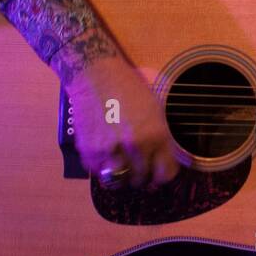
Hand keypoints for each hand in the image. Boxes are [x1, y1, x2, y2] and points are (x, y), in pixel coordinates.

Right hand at [64, 53, 182, 188]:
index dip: (161, 176)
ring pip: (120, 180)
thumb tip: (160, 164)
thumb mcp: (156, 109)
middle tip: (136, 168)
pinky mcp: (90, 151)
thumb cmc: (129, 88)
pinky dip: (102, 167)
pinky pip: (98, 172)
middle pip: (142, 179)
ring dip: (121, 175)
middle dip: (141, 176)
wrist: (96, 76)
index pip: (165, 174)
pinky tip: (104, 153)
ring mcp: (112, 150)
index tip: (157, 175)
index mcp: (157, 134)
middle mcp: (136, 145)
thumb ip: (160, 137)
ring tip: (120, 164)